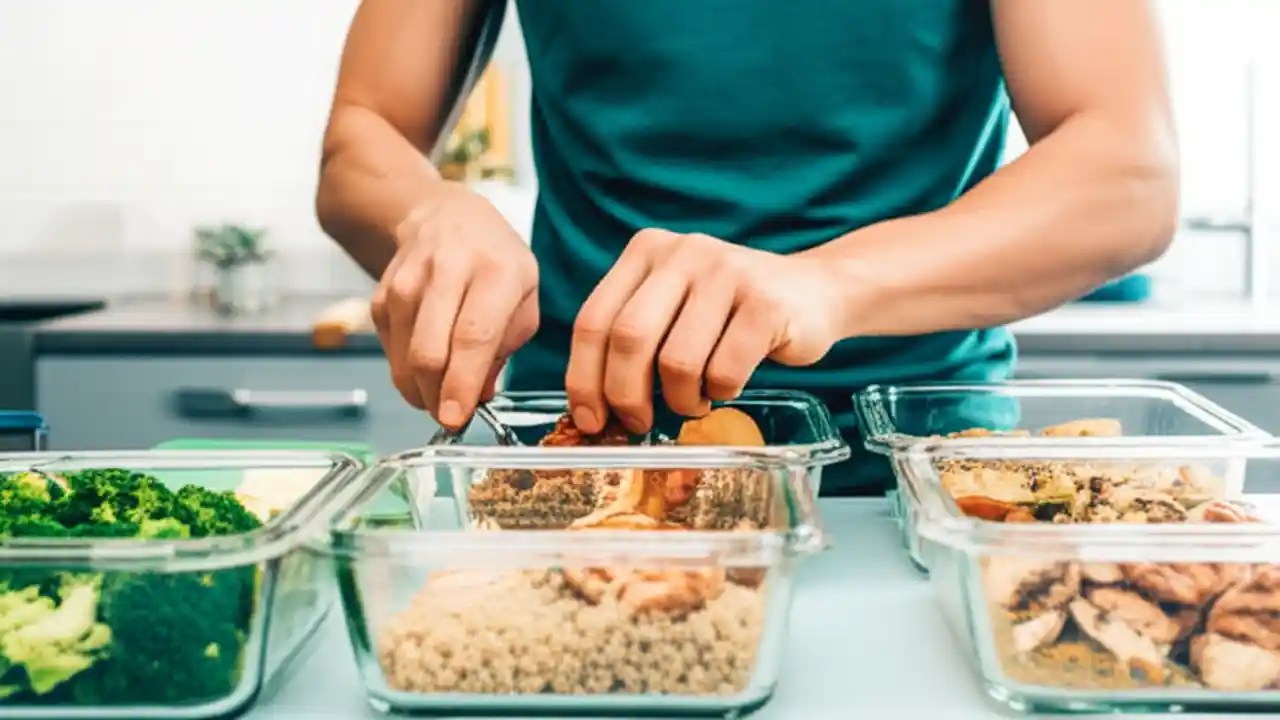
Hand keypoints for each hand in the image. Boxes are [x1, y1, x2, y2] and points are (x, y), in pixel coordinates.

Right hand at [372, 185, 538, 429]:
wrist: (446, 216)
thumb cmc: (495, 260)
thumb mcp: (524, 296)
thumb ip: (505, 348)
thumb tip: (477, 396)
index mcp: (495, 271)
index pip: (473, 337)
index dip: (461, 384)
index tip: (457, 418)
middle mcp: (447, 271)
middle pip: (430, 352)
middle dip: (438, 398)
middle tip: (452, 416)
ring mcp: (407, 281)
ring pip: (405, 356)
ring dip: (421, 390)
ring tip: (441, 393)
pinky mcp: (381, 296)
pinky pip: (390, 350)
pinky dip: (407, 371)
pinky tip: (426, 365)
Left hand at [566, 229, 841, 433]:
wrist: (816, 292)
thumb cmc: (731, 314)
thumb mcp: (674, 307)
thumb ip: (632, 339)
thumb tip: (590, 408)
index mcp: (647, 250)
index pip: (594, 320)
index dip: (584, 377)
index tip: (589, 419)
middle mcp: (683, 253)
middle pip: (628, 339)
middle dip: (625, 395)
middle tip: (638, 422)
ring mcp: (727, 273)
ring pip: (677, 362)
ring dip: (681, 400)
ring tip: (695, 399)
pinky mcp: (765, 303)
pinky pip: (724, 372)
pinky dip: (721, 394)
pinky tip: (728, 385)